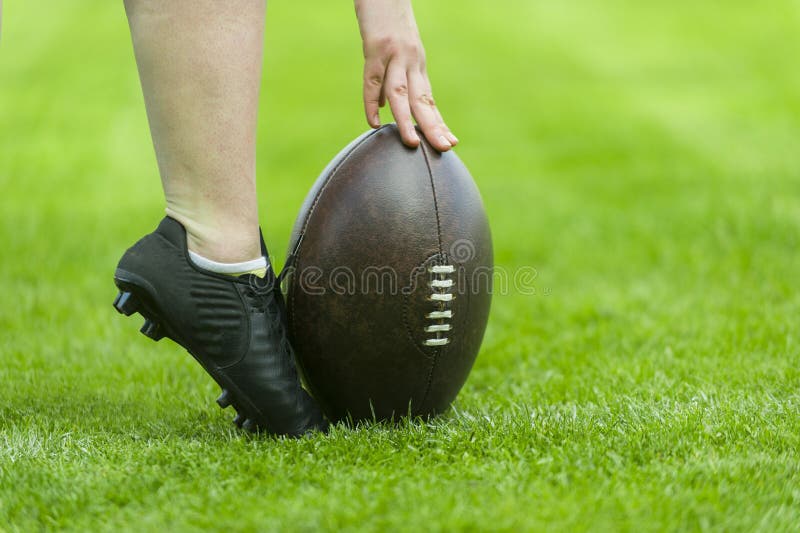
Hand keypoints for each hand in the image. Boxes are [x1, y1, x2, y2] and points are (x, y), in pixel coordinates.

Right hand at [354, 0, 457, 151]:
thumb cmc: (386, 18)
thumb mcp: (393, 51)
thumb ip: (390, 80)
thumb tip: (382, 108)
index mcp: (416, 65)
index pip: (428, 100)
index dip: (437, 122)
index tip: (449, 143)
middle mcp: (411, 62)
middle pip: (422, 100)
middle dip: (433, 126)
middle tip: (445, 148)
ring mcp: (394, 55)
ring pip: (401, 93)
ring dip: (406, 118)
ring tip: (412, 142)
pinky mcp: (376, 47)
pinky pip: (373, 79)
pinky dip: (371, 102)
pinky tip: (374, 122)